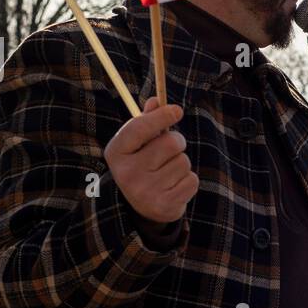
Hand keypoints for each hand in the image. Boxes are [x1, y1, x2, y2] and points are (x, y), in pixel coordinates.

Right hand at [104, 96, 197, 225]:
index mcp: (116, 153)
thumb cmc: (141, 164)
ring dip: (182, 163)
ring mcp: (145, 191)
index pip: (140, 127)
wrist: (139, 207)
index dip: (161, 116)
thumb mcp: (138, 143)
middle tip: (171, 149)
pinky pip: (192, 180)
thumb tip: (156, 100)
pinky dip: (188, 181)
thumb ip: (146, 121)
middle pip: (171, 142)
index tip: (177, 110)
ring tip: (168, 172)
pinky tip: (174, 186)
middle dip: (177, 142)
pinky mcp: (164, 205)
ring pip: (184, 162)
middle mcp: (127, 173)